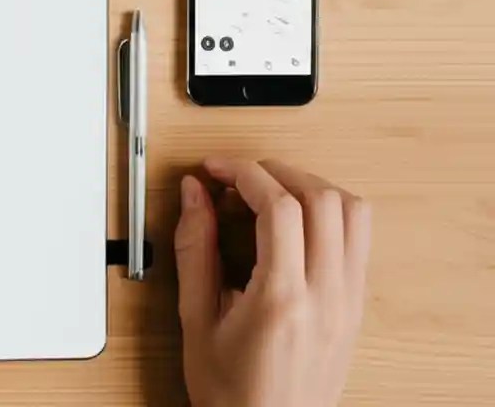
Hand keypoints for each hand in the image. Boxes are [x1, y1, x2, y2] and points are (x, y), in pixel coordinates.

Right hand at [175, 158, 371, 406]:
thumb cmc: (231, 391)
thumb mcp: (196, 319)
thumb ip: (194, 249)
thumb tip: (194, 196)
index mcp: (282, 300)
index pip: (280, 207)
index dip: (245, 173)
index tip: (217, 169)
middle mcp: (326, 296)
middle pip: (322, 198)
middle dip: (276, 172)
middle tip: (240, 177)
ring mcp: (349, 301)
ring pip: (353, 212)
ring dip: (311, 187)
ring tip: (272, 193)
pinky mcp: (357, 306)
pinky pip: (360, 239)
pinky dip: (331, 214)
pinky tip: (296, 223)